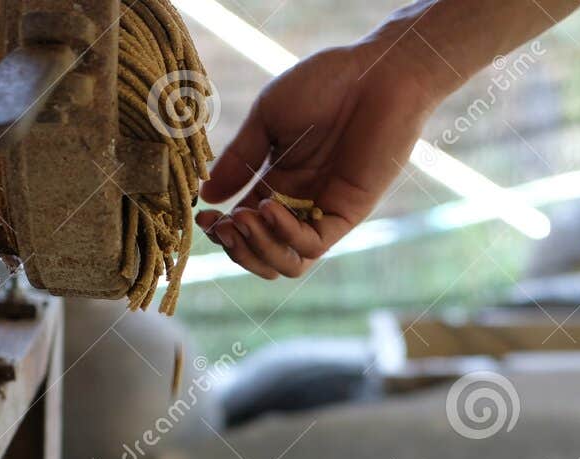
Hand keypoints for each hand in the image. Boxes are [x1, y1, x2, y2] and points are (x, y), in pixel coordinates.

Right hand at [196, 40, 445, 279]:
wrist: (375, 74)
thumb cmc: (325, 85)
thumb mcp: (267, 119)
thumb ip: (239, 159)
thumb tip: (207, 196)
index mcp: (277, 183)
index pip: (244, 226)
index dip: (222, 230)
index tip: (204, 216)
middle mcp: (299, 204)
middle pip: (262, 254)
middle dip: (237, 248)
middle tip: (224, 224)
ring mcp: (323, 212)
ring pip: (286, 263)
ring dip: (257, 250)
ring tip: (243, 219)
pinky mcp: (347, 215)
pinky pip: (312, 246)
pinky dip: (285, 235)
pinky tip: (269, 207)